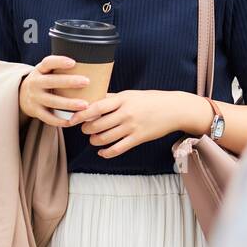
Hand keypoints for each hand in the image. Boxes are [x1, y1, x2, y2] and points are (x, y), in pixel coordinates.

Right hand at [18, 55, 90, 127]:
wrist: (21, 96)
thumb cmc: (44, 81)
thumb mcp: (47, 71)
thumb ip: (60, 68)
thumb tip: (92, 64)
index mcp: (40, 70)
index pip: (47, 63)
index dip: (59, 61)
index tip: (73, 62)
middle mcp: (35, 83)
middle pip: (51, 81)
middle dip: (69, 82)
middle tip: (87, 82)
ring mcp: (34, 98)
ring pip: (52, 101)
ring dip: (69, 104)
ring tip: (85, 105)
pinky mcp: (35, 111)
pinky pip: (48, 117)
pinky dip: (60, 120)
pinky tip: (72, 120)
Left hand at [72, 90, 198, 158]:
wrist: (175, 109)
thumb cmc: (152, 100)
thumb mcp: (131, 94)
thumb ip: (113, 97)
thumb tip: (93, 99)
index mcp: (122, 99)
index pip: (96, 107)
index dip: (81, 114)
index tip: (71, 119)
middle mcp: (126, 113)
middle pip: (97, 124)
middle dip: (86, 129)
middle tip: (85, 129)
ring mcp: (132, 127)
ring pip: (105, 138)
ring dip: (94, 140)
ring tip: (93, 139)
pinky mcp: (138, 138)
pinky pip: (117, 149)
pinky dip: (106, 152)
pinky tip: (102, 152)